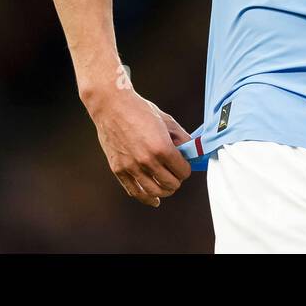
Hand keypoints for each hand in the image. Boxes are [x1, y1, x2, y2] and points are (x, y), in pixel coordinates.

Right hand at [88, 87, 192, 206]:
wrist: (112, 106)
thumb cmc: (140, 110)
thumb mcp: (167, 121)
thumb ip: (182, 138)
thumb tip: (193, 152)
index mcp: (162, 147)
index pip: (183, 171)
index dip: (186, 169)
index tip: (184, 166)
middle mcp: (147, 160)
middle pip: (170, 184)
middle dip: (177, 180)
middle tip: (176, 174)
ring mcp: (131, 167)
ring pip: (154, 192)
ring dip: (164, 191)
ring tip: (167, 186)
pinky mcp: (118, 170)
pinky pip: (135, 192)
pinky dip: (147, 199)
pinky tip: (154, 200)